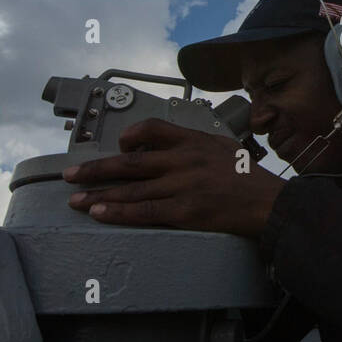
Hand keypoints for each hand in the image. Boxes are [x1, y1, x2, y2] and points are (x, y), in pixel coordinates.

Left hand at [61, 119, 285, 236]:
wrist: (271, 203)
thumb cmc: (250, 178)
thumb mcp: (224, 148)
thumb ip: (195, 145)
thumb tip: (169, 147)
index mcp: (193, 141)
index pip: (152, 129)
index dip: (128, 138)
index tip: (117, 147)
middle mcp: (183, 160)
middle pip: (130, 162)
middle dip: (95, 169)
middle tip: (70, 175)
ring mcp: (183, 186)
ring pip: (131, 189)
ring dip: (98, 194)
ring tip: (75, 200)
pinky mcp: (185, 212)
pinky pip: (144, 212)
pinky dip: (118, 211)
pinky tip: (100, 212)